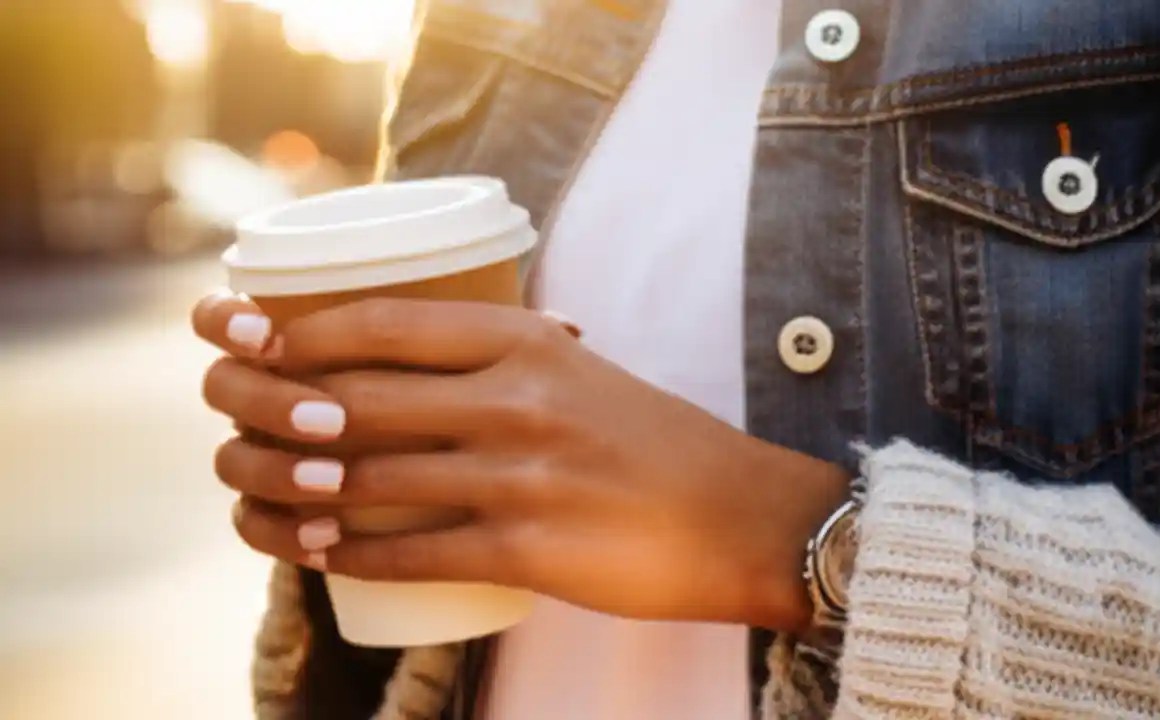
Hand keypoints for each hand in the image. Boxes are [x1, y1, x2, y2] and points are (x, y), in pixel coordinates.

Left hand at [193, 293, 848, 631]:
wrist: (744, 516)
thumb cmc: (657, 442)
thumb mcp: (580, 372)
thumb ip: (502, 359)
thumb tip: (409, 360)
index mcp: (524, 341)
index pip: (380, 322)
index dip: (292, 330)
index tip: (240, 335)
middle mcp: (514, 398)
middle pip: (349, 396)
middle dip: (261, 403)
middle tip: (223, 411)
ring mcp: (519, 475)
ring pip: (362, 476)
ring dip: (280, 484)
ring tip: (241, 487)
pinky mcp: (526, 549)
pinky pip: (404, 550)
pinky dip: (336, 548)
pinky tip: (299, 544)